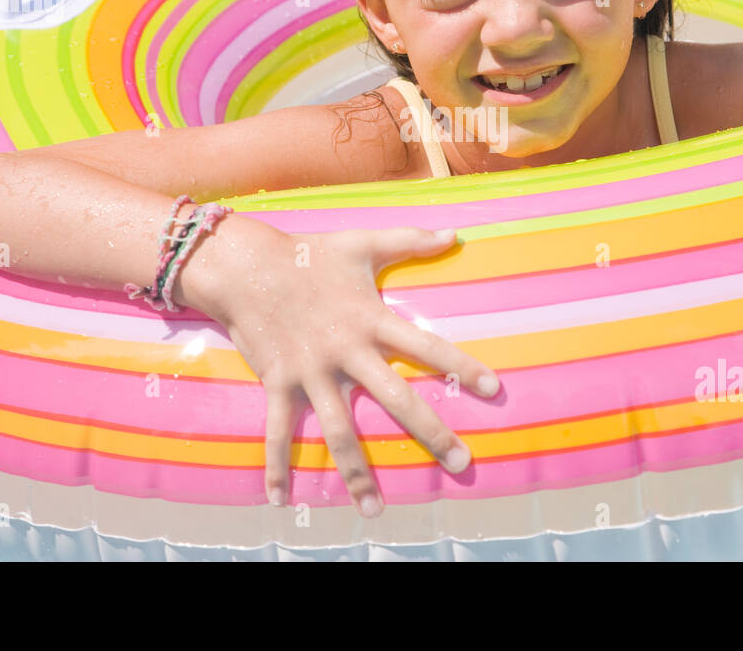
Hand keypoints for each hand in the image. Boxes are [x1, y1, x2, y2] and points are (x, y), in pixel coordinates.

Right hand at [208, 224, 498, 516]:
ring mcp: (311, 372)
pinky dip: (276, 466)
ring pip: (339, 431)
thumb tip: (455, 233)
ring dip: (356, 473)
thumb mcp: (363, 242)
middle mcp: (346, 351)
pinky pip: (277, 431)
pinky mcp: (278, 383)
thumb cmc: (310, 254)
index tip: (495, 391)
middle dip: (432, 433)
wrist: (246, 266)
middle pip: (396, 399)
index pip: (428, 347)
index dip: (463, 367)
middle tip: (461, 462)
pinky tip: (281, 500)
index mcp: (372, 320)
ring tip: (375, 510)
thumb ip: (411, 239)